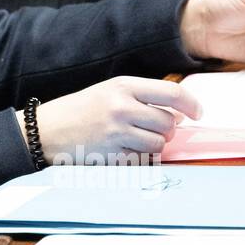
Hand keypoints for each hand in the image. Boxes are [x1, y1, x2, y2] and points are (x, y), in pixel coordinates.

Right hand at [33, 76, 201, 162]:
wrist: (46, 130)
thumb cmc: (79, 110)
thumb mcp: (108, 92)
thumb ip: (142, 97)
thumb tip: (178, 113)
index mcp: (123, 86)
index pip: (172, 92)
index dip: (191, 104)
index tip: (198, 113)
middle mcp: (122, 106)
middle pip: (168, 122)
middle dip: (166, 129)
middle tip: (151, 129)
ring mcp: (118, 131)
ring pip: (159, 143)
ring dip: (154, 145)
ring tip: (134, 139)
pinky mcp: (113, 153)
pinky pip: (143, 159)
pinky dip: (140, 157)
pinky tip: (122, 149)